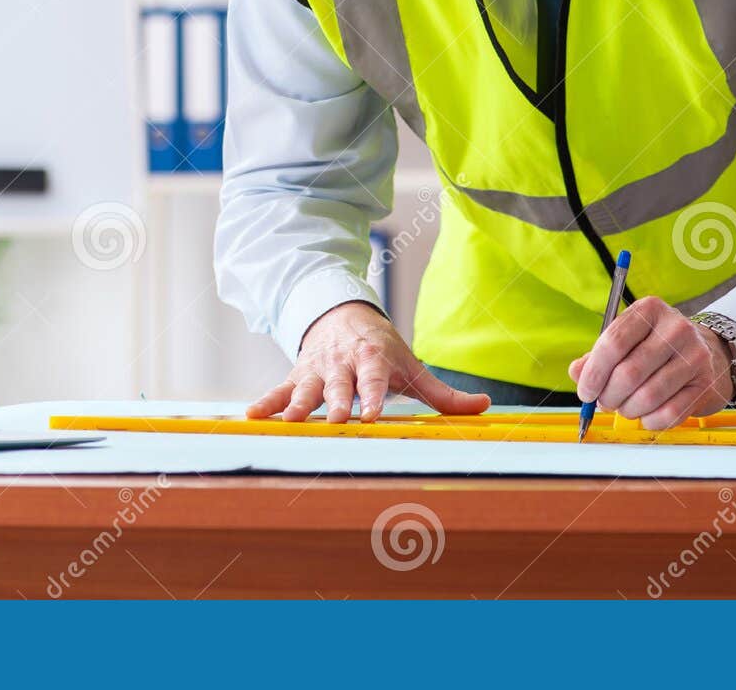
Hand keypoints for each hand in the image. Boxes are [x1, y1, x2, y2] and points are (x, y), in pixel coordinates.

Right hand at [247, 301, 490, 423]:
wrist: (341, 314)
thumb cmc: (382, 349)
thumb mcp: (412, 366)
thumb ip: (444, 394)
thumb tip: (484, 407)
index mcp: (372, 360)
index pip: (373, 381)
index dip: (372, 398)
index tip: (371, 417)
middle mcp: (342, 364)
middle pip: (338, 387)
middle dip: (335, 404)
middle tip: (333, 422)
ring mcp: (317, 370)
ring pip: (306, 388)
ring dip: (295, 405)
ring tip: (288, 421)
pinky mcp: (297, 375)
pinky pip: (279, 389)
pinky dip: (266, 402)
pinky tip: (251, 416)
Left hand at [567, 296, 734, 429]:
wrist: (705, 350)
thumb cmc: (653, 346)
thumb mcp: (625, 340)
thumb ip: (596, 356)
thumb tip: (576, 372)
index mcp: (649, 310)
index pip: (613, 344)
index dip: (593, 374)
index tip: (585, 392)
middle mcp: (676, 328)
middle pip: (629, 373)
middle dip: (608, 396)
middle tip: (604, 403)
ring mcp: (695, 355)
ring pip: (648, 396)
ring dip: (628, 410)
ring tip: (624, 407)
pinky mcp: (706, 383)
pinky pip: (670, 413)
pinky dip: (650, 421)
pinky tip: (645, 415)